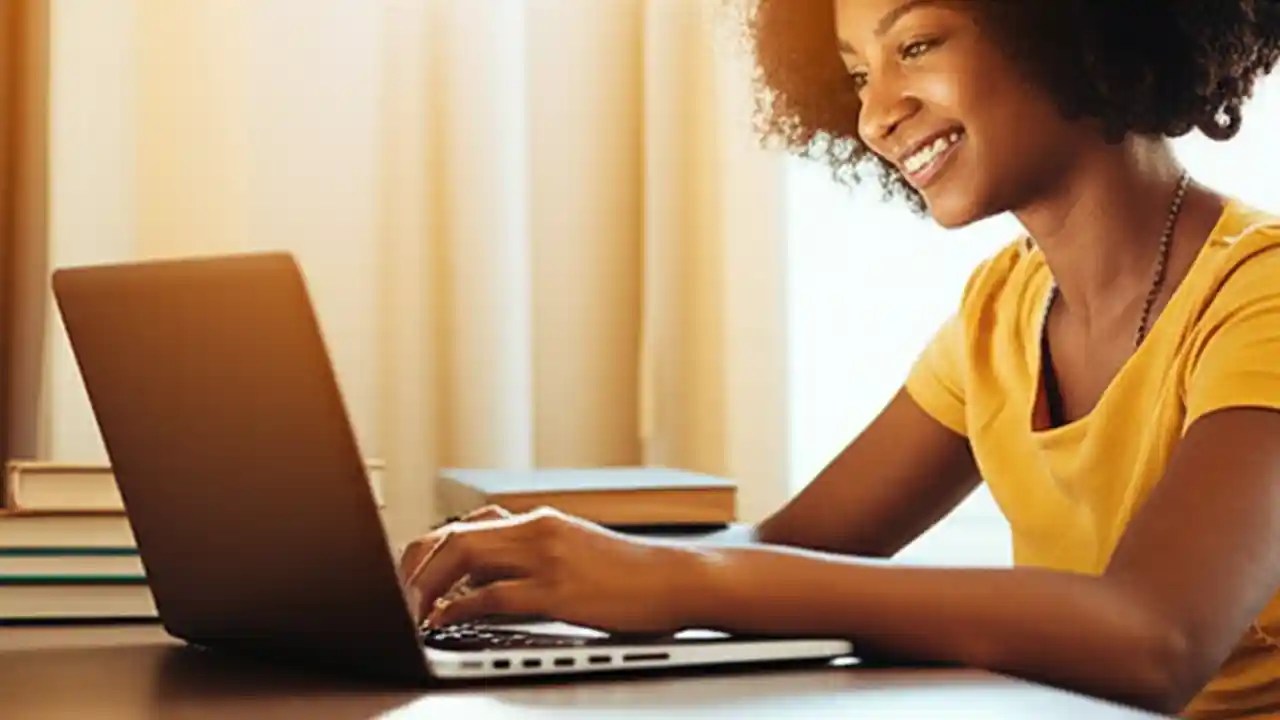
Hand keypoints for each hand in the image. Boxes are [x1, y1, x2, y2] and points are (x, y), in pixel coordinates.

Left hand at [399, 507, 701, 633]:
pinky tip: (445, 623)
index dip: (428, 549)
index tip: (409, 575)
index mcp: (540, 520)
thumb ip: (532, 552)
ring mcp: (547, 558)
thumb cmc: (628, 574)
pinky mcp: (558, 591)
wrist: (677, 580)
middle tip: (399, 597)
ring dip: (428, 587)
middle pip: (455, 536)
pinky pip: (493, 598)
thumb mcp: (576, 549)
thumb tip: (482, 573)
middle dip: (417, 567)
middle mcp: (538, 529)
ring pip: (465, 558)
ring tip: (412, 612)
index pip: (465, 524)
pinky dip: (459, 610)